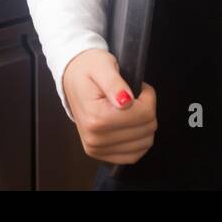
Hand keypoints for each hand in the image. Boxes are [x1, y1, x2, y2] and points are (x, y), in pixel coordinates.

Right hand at [62, 48, 156, 165]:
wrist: (73, 78)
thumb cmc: (89, 69)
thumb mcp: (102, 66)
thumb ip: (114, 83)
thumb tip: (126, 102)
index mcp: (96, 117)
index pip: (145, 114)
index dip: (148, 96)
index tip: (138, 88)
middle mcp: (95, 138)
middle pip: (147, 128)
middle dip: (147, 109)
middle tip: (133, 96)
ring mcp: (98, 149)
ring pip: (145, 142)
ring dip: (144, 124)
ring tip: (130, 109)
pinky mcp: (101, 154)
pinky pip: (134, 155)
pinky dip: (139, 140)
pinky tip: (131, 125)